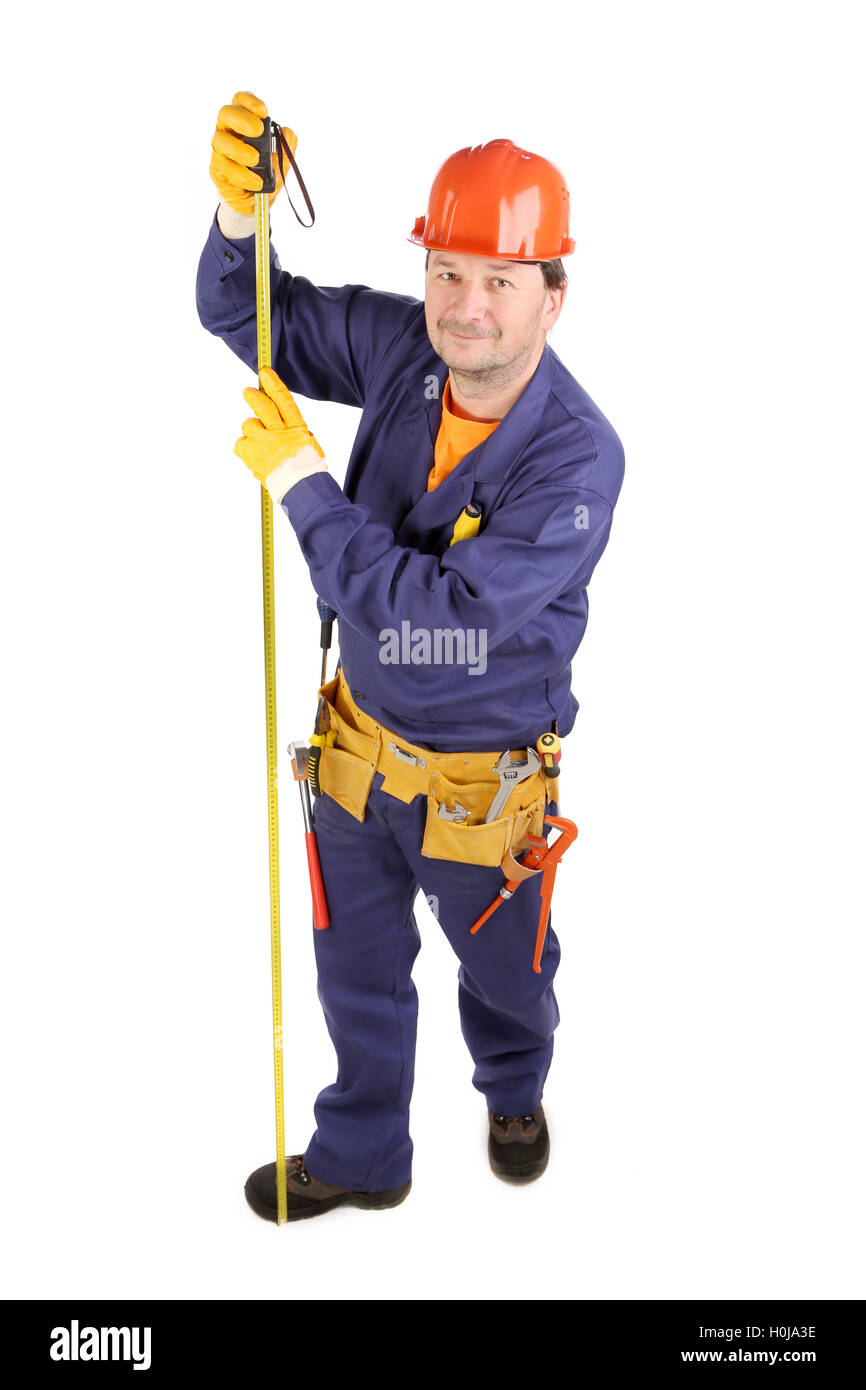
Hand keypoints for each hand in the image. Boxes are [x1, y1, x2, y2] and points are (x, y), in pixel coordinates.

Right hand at [209, 91, 297, 215]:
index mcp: (243, 122)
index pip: (240, 101)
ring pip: (221, 141)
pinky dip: (241, 175)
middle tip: (259, 130)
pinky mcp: (217, 170)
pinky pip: (225, 168)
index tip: (263, 111)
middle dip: (242, 119)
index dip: (249, 101)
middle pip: (226, 114)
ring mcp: (221, 150)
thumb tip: (288, 134)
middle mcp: (229, 132)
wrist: (255, 202)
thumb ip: (286, 147)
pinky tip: (255, 181)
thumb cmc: (265, 174)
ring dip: (239, 149)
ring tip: (255, 159)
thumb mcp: (281, 161)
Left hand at [234, 367, 327, 500]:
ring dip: (252, 432)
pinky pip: (240, 443)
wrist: (302, 490)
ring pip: (248, 425)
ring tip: (262, 446)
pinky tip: (255, 455)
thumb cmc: (307, 468)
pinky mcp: (250, 455)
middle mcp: (278, 433)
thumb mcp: (306, 443)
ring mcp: (262, 443)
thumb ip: (292, 430)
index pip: (283, 400)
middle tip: (248, 392)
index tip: (264, 373)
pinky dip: (245, 447)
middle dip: (253, 396)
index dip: (273, 384)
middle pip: (262, 406)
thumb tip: (277, 424)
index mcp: (296, 428)